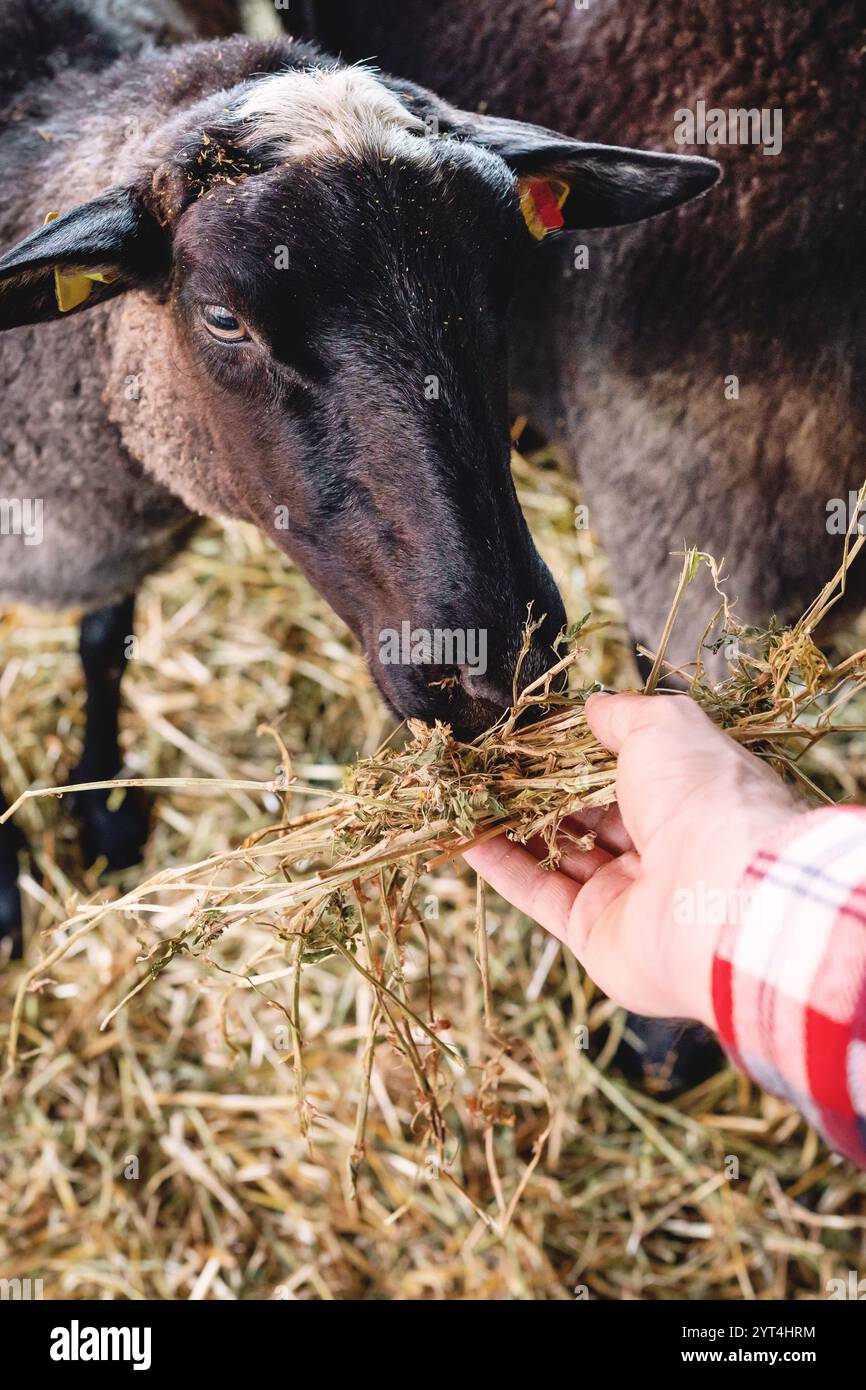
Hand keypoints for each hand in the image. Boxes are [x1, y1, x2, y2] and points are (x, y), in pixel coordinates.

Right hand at [464, 692, 800, 1026]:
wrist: (723, 901)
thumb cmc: (706, 799)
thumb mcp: (666, 728)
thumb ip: (623, 716)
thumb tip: (594, 707)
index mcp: (687, 795)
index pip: (621, 770)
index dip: (574, 752)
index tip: (528, 733)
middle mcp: (660, 845)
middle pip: (585, 812)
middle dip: (536, 787)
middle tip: (486, 762)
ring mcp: (627, 893)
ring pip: (556, 851)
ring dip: (510, 823)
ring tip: (465, 793)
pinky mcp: (593, 932)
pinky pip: (538, 892)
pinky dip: (500, 865)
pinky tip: (464, 836)